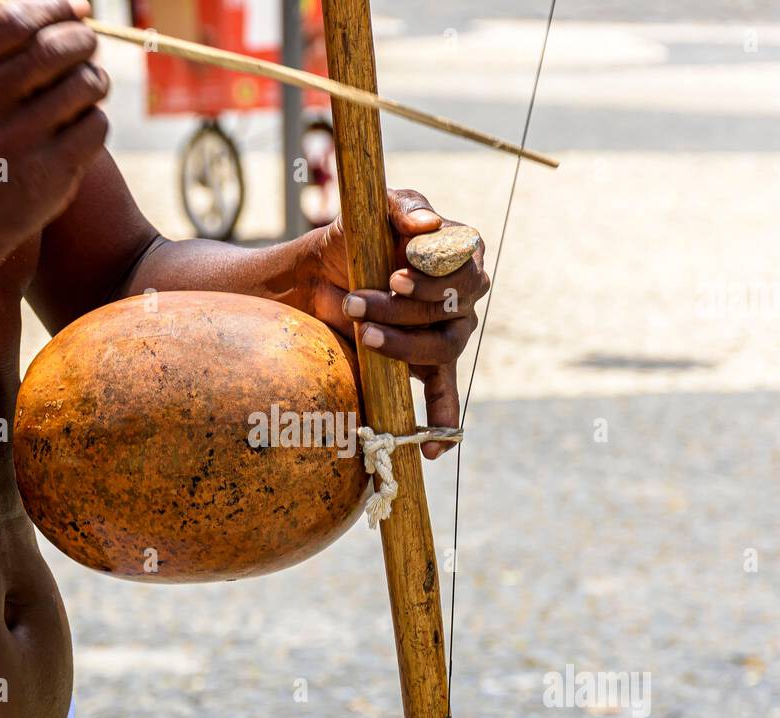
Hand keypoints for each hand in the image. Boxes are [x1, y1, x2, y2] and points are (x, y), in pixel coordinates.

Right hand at [0, 0, 108, 256]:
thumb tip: (76, 7)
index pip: (13, 21)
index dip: (54, 8)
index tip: (77, 10)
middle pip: (54, 48)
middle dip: (83, 39)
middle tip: (88, 45)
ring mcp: (15, 143)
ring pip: (84, 84)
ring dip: (96, 79)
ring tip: (88, 86)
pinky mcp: (49, 174)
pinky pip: (96, 125)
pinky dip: (95, 120)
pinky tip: (79, 129)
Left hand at [304, 189, 488, 458]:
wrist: (312, 280)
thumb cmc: (350, 240)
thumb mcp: (370, 209)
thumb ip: (402, 206)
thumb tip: (426, 227)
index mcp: (456, 252)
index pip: (467, 262)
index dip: (435, 272)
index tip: (395, 274)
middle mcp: (461, 295)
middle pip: (454, 305)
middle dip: (404, 306)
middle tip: (359, 299)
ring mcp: (447, 333)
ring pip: (444, 346)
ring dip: (405, 344)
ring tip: (364, 336)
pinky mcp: (427, 366)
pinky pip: (445, 397)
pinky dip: (441, 422)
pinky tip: (432, 448)